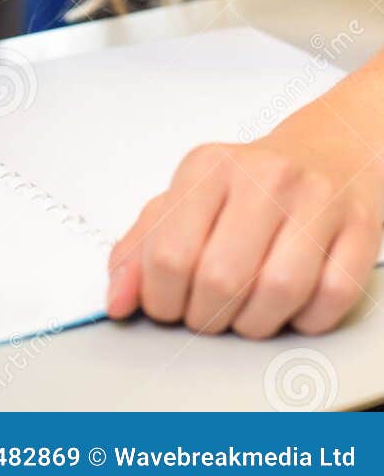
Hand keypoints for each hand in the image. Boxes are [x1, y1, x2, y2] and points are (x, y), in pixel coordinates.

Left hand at [106, 113, 383, 337]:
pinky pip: (329, 300)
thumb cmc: (248, 187)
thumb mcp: (185, 201)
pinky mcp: (359, 229)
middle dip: (206, 318)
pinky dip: (305, 320)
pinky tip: (291, 305)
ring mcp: (316, 201)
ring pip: (277, 293)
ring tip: (246, 312)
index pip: (169, 255)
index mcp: (208, 166)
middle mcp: (263, 177)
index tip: (168, 306)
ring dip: (254, 324)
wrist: (328, 151)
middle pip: (220, 280)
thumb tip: (116, 301)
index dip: (162, 301)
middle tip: (207, 313)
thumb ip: (141, 249)